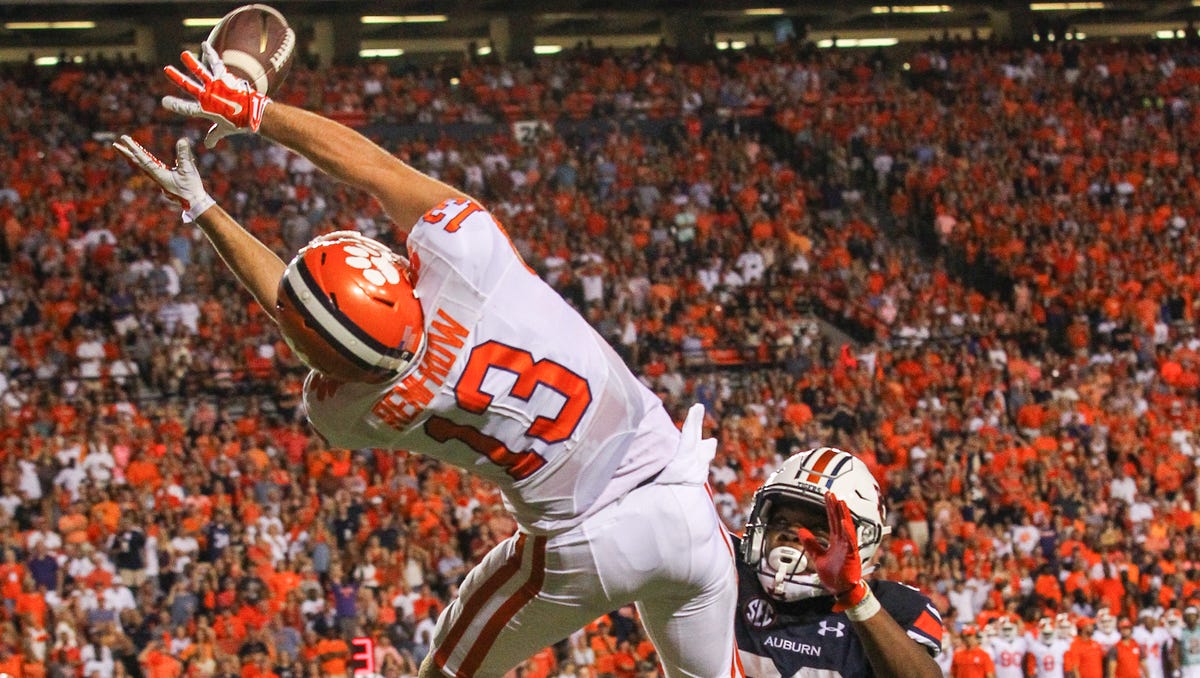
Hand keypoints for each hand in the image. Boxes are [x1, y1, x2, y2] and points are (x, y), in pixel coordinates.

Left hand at [113, 135, 215, 222]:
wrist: (194, 203)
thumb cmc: (191, 188)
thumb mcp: (189, 170)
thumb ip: (184, 155)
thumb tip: (182, 140)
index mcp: (158, 174)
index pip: (143, 158)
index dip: (133, 148)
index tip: (124, 139)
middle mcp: (155, 176)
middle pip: (138, 163)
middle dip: (127, 153)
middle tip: (116, 145)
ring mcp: (158, 179)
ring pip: (143, 165)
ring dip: (135, 157)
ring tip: (128, 149)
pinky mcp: (163, 180)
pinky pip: (150, 168)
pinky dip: (145, 161)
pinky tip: (146, 158)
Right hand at [162, 42, 270, 147]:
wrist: (255, 114)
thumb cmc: (239, 124)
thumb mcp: (224, 130)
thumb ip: (214, 135)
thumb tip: (208, 145)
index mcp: (206, 110)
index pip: (186, 108)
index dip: (175, 105)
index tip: (164, 101)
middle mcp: (209, 96)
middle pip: (189, 86)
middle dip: (177, 78)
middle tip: (166, 69)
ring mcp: (217, 86)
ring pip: (200, 72)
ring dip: (191, 62)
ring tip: (184, 54)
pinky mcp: (225, 78)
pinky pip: (215, 64)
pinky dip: (210, 54)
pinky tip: (204, 45)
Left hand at [795, 491, 865, 610]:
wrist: (841, 591)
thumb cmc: (834, 575)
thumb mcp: (817, 557)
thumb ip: (811, 544)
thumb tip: (801, 531)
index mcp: (836, 542)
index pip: (832, 521)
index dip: (830, 508)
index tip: (827, 496)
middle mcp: (843, 542)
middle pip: (839, 521)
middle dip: (835, 507)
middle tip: (831, 494)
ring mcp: (848, 548)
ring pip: (846, 528)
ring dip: (843, 515)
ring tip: (840, 503)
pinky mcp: (852, 556)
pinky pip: (850, 542)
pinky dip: (847, 532)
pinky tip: (843, 522)